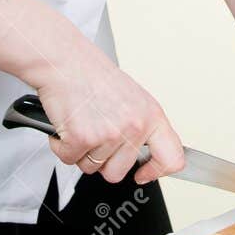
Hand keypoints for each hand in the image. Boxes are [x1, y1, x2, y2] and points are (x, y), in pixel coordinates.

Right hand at [29, 34, 184, 185]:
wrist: (65, 60)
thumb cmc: (93, 76)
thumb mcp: (133, 98)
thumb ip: (143, 126)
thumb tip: (147, 153)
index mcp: (152, 116)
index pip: (172, 158)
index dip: (156, 172)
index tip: (143, 174)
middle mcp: (134, 126)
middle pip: (119, 172)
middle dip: (102, 161)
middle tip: (96, 135)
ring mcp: (109, 134)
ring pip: (92, 168)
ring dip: (81, 151)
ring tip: (82, 123)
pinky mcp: (82, 138)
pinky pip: (69, 159)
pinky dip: (62, 146)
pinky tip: (67, 125)